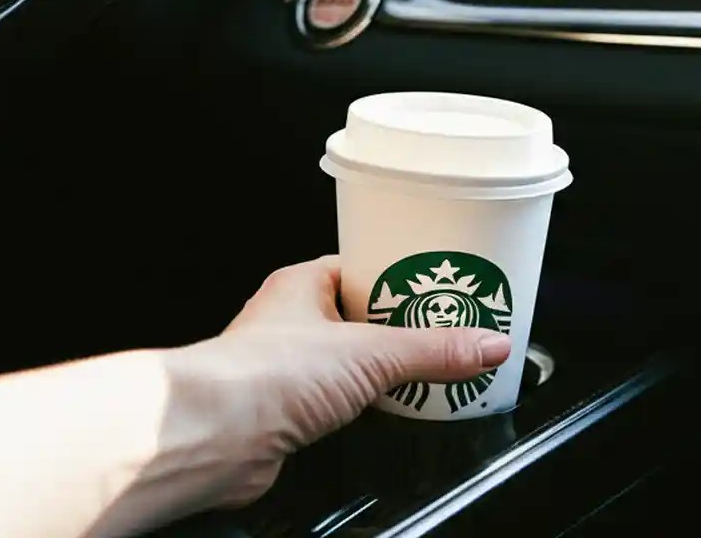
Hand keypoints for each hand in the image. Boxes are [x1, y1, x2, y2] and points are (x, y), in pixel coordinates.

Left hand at [90, 255, 511, 534]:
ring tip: (429, 374)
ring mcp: (287, 367)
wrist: (215, 433)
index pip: (360, 267)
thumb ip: (433, 351)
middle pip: (360, 317)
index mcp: (302, 285)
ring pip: (348, 361)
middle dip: (401, 328)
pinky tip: (389, 412)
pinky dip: (366, 406)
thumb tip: (485, 344)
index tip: (439, 285)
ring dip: (384, 370)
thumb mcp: (371, 352)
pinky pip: (338, 401)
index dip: (401, 275)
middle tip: (446, 333)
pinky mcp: (287, 411)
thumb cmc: (263, 373)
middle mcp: (290, 323)